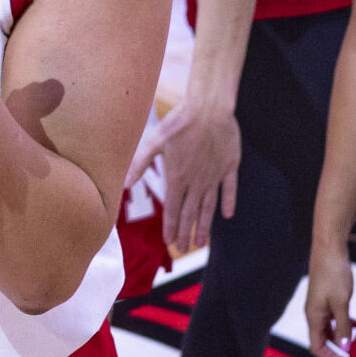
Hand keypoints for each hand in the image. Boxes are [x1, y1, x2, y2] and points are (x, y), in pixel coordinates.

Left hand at [125, 101, 239, 250]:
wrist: (209, 107)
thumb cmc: (180, 121)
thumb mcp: (154, 140)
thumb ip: (139, 163)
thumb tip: (125, 184)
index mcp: (177, 176)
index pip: (173, 209)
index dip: (170, 227)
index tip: (169, 242)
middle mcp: (197, 181)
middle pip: (190, 213)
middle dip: (185, 233)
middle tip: (183, 249)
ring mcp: (215, 175)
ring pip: (209, 207)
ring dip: (204, 226)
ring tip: (201, 243)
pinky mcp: (229, 166)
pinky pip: (230, 189)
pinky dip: (228, 202)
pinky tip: (228, 215)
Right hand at [304, 239, 355, 356]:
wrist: (329, 247)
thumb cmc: (332, 273)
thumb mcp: (341, 302)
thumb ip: (343, 326)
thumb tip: (345, 348)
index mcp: (313, 316)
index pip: (317, 347)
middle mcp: (314, 313)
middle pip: (323, 340)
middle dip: (339, 351)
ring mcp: (321, 305)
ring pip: (331, 329)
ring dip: (344, 337)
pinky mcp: (328, 297)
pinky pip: (336, 318)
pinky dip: (346, 324)